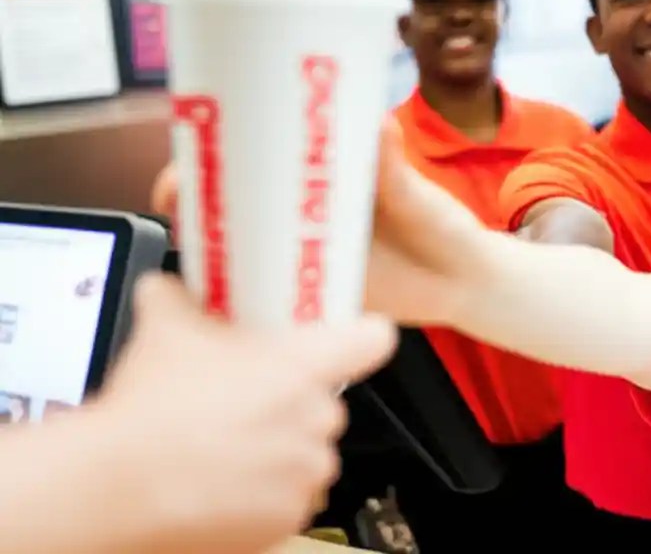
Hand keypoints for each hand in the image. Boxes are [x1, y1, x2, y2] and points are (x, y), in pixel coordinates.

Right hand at [94, 274, 396, 553]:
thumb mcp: (163, 331)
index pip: (371, 340)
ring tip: (223, 449)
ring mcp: (307, 473)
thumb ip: (175, 299)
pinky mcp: (289, 521)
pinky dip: (262, 497)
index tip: (352, 339)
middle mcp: (318, 419)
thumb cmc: (153, 412)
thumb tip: (167, 288)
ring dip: (277, 453)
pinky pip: (288, 501)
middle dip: (288, 406)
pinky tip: (221, 484)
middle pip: (322, 404)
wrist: (120, 488)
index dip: (362, 336)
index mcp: (303, 366)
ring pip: (306, 455)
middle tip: (243, 406)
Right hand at [149, 118, 495, 327]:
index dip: (214, 146)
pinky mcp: (306, 297)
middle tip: (176, 200)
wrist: (463, 285)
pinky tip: (215, 303)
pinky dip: (233, 297)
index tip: (191, 145)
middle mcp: (301, 213)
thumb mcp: (417, 195)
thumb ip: (396, 169)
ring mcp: (299, 256)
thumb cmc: (443, 228)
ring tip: (187, 251)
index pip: (255, 152)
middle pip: (229, 200)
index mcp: (321, 177)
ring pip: (235, 249)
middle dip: (193, 196)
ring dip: (204, 249)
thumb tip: (379, 124)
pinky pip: (259, 296)